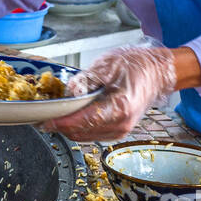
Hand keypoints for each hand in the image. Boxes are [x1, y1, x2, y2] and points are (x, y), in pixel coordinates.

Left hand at [41, 45, 179, 141]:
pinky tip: (71, 116)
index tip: (43, 121)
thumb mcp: (108, 64)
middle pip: (80, 132)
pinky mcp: (118, 131)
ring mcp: (120, 131)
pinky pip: (91, 134)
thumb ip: (85, 80)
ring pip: (84, 136)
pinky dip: (78, 127)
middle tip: (42, 115)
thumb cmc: (137, 65)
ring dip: (68, 127)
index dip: (60, 122)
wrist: (158, 72)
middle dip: (60, 125)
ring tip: (54, 114)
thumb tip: (67, 94)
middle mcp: (121, 125)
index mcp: (119, 108)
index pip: (82, 121)